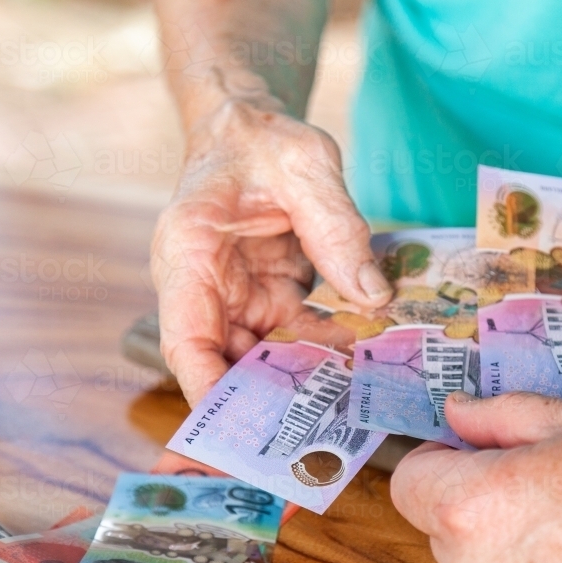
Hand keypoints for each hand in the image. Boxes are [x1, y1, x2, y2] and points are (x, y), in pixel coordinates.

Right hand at [151, 100, 391, 404]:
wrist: (251, 126)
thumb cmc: (262, 138)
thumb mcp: (307, 167)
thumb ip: (338, 228)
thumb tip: (374, 296)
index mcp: (190, 251)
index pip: (187, 339)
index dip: (209, 391)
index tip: (240, 432)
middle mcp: (204, 283)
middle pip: (224, 362)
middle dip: (264, 403)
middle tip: (314, 436)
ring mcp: (234, 294)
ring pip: (260, 357)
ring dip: (299, 382)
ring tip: (347, 407)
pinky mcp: (264, 295)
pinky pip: (291, 335)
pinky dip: (321, 352)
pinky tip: (358, 364)